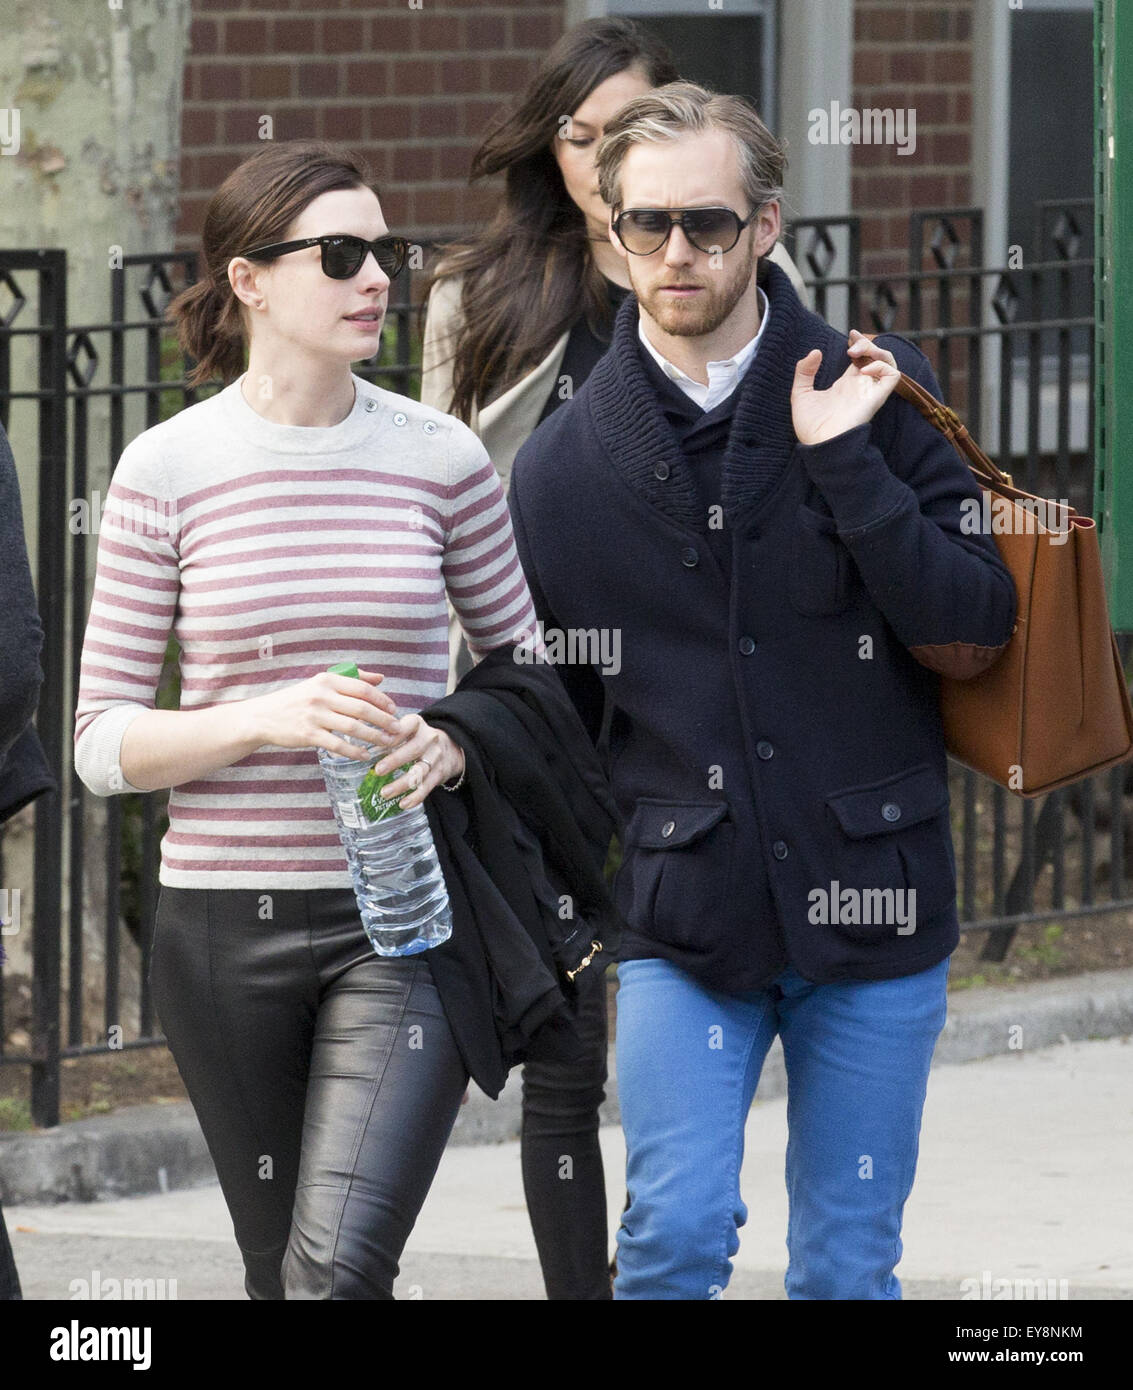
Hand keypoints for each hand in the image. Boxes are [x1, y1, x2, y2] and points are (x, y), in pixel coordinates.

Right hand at [246, 668, 400, 758]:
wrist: (263, 716)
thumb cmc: (297, 700)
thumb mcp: (320, 682)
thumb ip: (352, 678)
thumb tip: (381, 678)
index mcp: (327, 679)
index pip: (363, 688)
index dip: (382, 700)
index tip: (394, 710)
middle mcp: (321, 695)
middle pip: (362, 708)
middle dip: (384, 720)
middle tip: (397, 729)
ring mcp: (314, 715)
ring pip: (353, 727)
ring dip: (374, 736)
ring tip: (387, 743)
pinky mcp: (308, 734)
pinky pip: (338, 744)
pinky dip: (355, 751)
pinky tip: (365, 755)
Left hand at [369, 713, 465, 809]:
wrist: (451, 747)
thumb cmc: (418, 737)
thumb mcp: (408, 727)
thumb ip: (388, 731)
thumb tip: (358, 733)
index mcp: (418, 725)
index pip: (408, 725)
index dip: (395, 734)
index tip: (379, 741)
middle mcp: (429, 739)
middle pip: (414, 750)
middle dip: (395, 761)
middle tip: (378, 771)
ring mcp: (436, 757)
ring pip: (420, 771)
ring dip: (402, 784)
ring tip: (384, 793)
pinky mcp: (439, 774)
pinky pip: (427, 787)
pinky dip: (415, 797)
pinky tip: (403, 803)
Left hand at [791, 329, 901, 446]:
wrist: (819, 446)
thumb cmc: (810, 427)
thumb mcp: (801, 394)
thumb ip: (804, 372)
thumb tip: (815, 352)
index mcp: (845, 385)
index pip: (861, 358)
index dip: (859, 343)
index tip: (849, 336)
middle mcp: (860, 386)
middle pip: (876, 357)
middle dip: (867, 343)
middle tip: (851, 345)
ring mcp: (869, 391)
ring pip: (889, 362)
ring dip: (877, 351)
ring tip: (857, 353)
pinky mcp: (875, 398)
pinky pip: (892, 375)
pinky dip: (882, 366)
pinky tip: (862, 370)